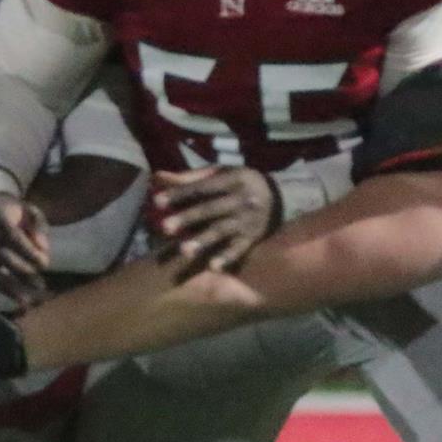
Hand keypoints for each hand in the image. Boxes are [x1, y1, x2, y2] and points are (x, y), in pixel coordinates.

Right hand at [0, 195, 50, 306]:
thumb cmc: (15, 215)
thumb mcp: (31, 212)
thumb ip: (39, 228)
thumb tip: (43, 251)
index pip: (11, 235)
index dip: (27, 250)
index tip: (45, 264)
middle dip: (22, 272)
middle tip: (40, 286)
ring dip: (7, 288)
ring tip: (26, 304)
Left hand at [153, 166, 280, 277]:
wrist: (284, 198)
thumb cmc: (241, 183)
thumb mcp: (221, 174)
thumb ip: (190, 177)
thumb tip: (158, 176)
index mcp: (232, 180)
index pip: (202, 188)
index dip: (180, 194)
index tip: (157, 202)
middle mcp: (242, 199)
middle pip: (210, 209)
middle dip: (188, 218)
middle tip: (165, 227)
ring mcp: (248, 221)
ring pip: (222, 231)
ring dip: (203, 240)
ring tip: (184, 251)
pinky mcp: (253, 238)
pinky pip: (239, 249)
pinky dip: (227, 258)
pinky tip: (213, 267)